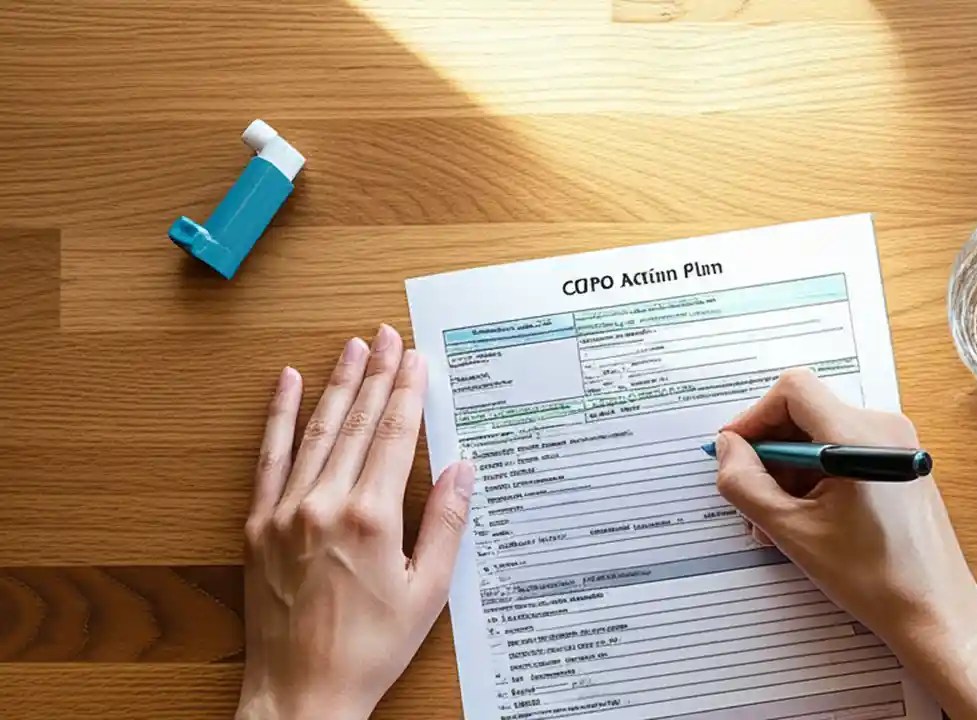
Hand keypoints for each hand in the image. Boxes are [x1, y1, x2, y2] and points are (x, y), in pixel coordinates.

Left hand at [237, 325, 473, 719]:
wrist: (302, 693)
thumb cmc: (370, 649)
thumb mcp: (427, 591)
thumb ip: (445, 524)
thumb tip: (462, 469)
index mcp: (372, 518)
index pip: (393, 436)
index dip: (407, 392)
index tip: (416, 359)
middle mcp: (325, 504)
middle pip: (356, 423)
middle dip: (376, 375)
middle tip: (387, 336)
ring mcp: (286, 512)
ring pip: (315, 431)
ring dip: (336, 384)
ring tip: (352, 348)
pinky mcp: (258, 526)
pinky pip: (269, 458)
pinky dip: (278, 417)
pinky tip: (287, 384)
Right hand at [715, 369, 976, 719]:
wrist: (935, 612)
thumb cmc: (875, 578)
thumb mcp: (791, 531)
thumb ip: (746, 484)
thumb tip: (728, 449)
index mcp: (858, 436)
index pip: (793, 390)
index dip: (754, 417)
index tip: (735, 452)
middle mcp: (882, 428)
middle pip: (804, 414)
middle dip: (770, 455)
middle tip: (753, 503)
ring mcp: (896, 444)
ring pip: (820, 437)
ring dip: (789, 474)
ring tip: (779, 524)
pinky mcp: (899, 462)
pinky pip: (842, 452)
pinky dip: (815, 479)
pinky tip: (808, 521)